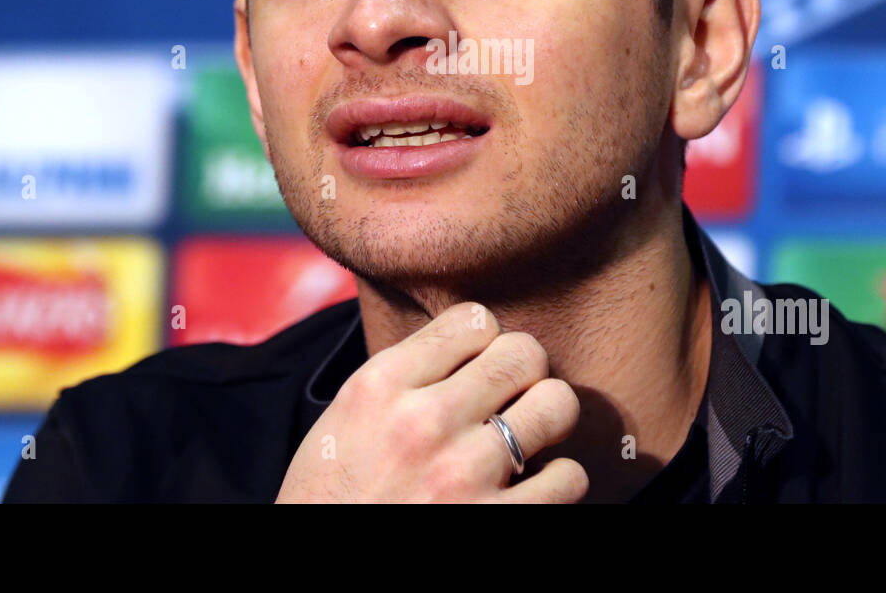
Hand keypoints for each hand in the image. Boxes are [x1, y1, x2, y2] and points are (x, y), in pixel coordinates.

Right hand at [275, 302, 586, 501]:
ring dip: (547, 421)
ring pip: (556, 404)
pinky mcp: (496, 524)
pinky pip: (569, 477)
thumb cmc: (331, 500)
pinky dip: (559, 482)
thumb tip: (469, 347)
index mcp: (380, 386)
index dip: (485, 342)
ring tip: (528, 439)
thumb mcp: (345, 417)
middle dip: (526, 373)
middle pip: (524, 353)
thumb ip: (403, 377)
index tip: (477, 368)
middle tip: (513, 399)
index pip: (474, 319)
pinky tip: (532, 488)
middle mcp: (423, 422)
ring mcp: (463, 475)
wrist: (316, 570)